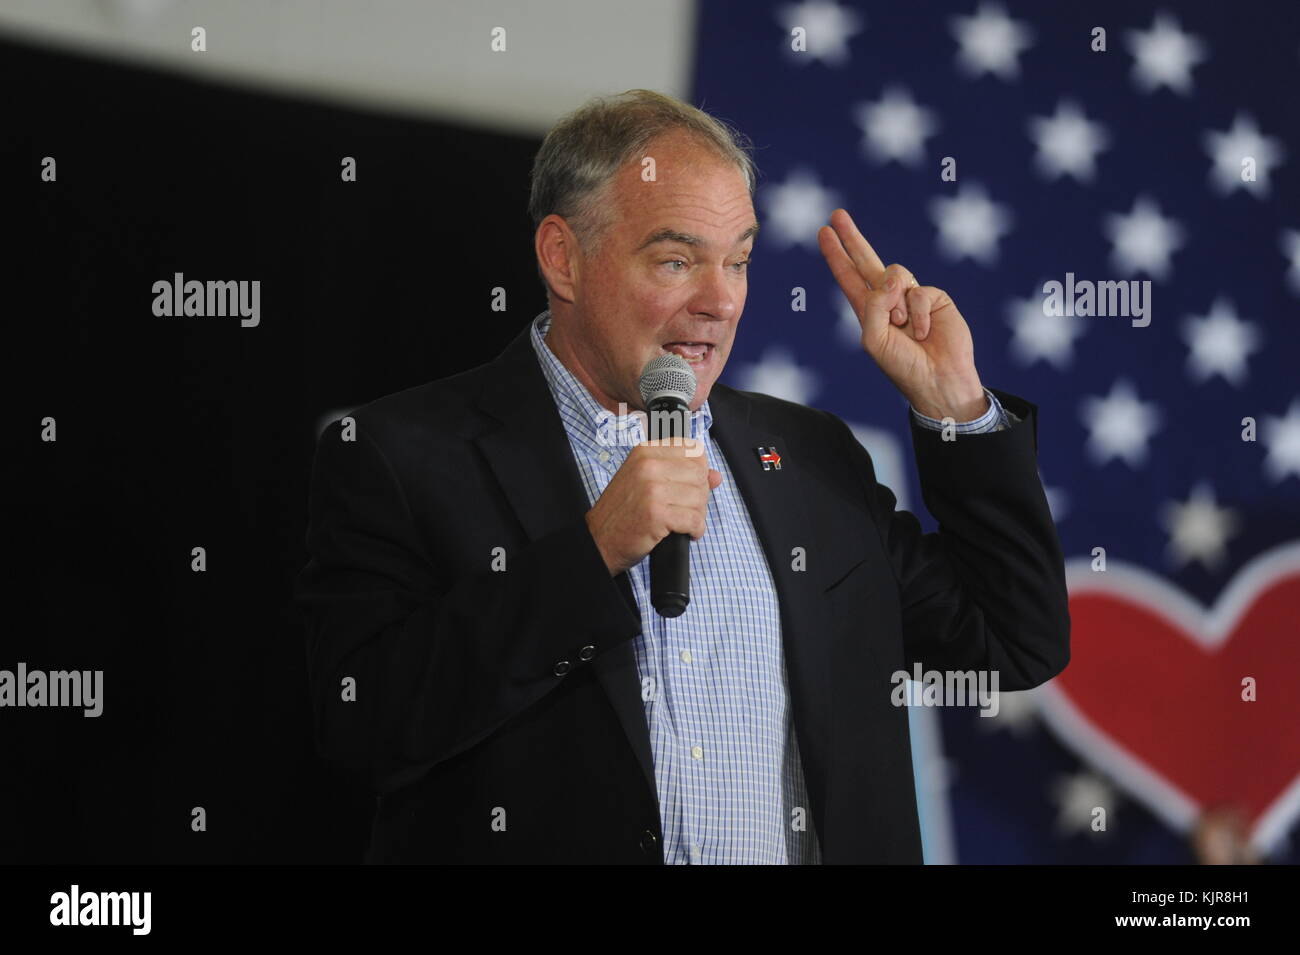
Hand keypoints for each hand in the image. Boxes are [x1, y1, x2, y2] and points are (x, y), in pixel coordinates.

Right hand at [584, 438, 723, 576]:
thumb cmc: (623, 512)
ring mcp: (652, 489)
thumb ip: (682, 474)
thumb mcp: (647, 482)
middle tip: (685, 509)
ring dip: (697, 515)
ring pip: (700, 497)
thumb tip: (715, 476)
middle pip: (699, 474)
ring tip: (683, 521)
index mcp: (645, 452)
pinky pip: (694, 519)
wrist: (600, 540)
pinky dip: (695, 530)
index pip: (693, 450)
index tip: (689, 486)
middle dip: (700, 496)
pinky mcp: (657, 514)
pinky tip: (686, 533)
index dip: (699, 471)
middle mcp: (648, 465)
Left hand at [818, 208, 988, 421]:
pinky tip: (923, 332)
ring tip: (904, 328)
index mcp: (868, 310)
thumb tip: (891, 276)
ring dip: (896, 304)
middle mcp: (888, 299)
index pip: (848, 277)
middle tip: (837, 215)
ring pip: (894, 273)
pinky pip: (918, 291)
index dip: (836, 255)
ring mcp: (911, 296)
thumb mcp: (874, 339)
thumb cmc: (903, 366)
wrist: (938, 379)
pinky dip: (917, 313)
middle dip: (851, 238)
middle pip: (867, 261)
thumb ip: (873, 306)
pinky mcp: (934, 297)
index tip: (824, 233)